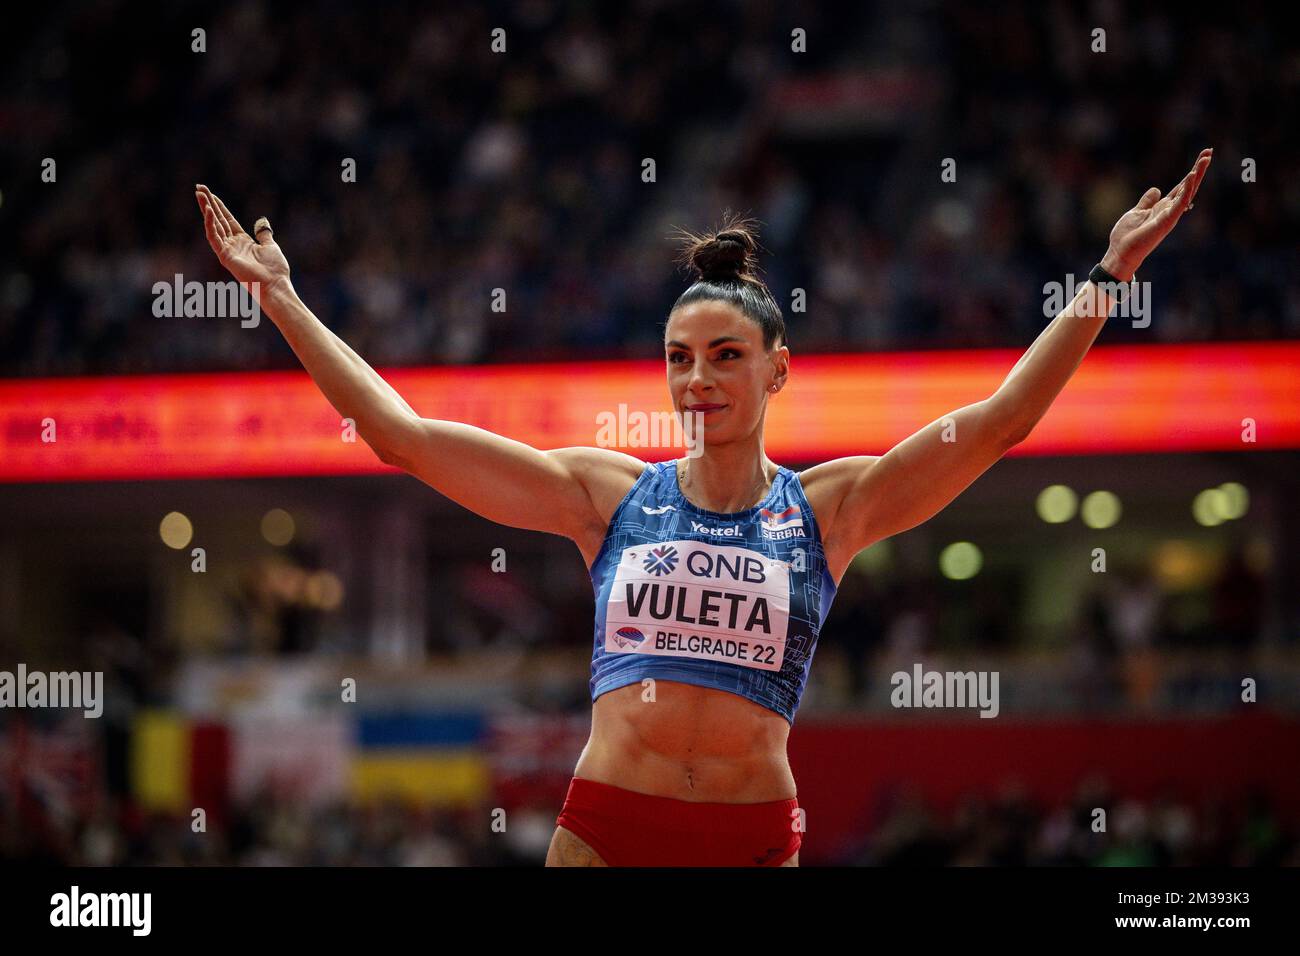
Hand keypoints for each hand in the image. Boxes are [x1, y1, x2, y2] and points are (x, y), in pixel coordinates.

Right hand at [195, 184, 290, 299]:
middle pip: (218, 219)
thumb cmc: (275, 269)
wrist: (275, 285)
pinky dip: (211, 224)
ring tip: (199, 194)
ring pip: (213, 225)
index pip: (227, 219)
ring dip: (206, 209)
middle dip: (209, 203)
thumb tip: (262, 221)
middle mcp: (232, 244)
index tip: (211, 193)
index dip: (219, 206)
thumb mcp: (270, 245)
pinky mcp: (225, 256)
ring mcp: (227, 250)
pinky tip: (209, 211)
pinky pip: (214, 237)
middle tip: (198, 187)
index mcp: (242, 241)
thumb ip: (263, 233)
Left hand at [1101, 148, 1211, 282]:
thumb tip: (1157, 189)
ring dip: (1197, 175)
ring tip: (1205, 159)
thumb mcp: (1136, 212)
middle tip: (1208, 152)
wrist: (1120, 253)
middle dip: (1198, 169)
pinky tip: (1191, 176)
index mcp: (1163, 207)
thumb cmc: (1127, 236)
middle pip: (1188, 186)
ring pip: (1188, 192)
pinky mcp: (1166, 220)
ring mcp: (1170, 215)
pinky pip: (1180, 203)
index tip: (1201, 157)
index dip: (1190, 173)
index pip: (1181, 187)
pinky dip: (1186, 190)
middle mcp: (1170, 210)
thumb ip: (1147, 202)